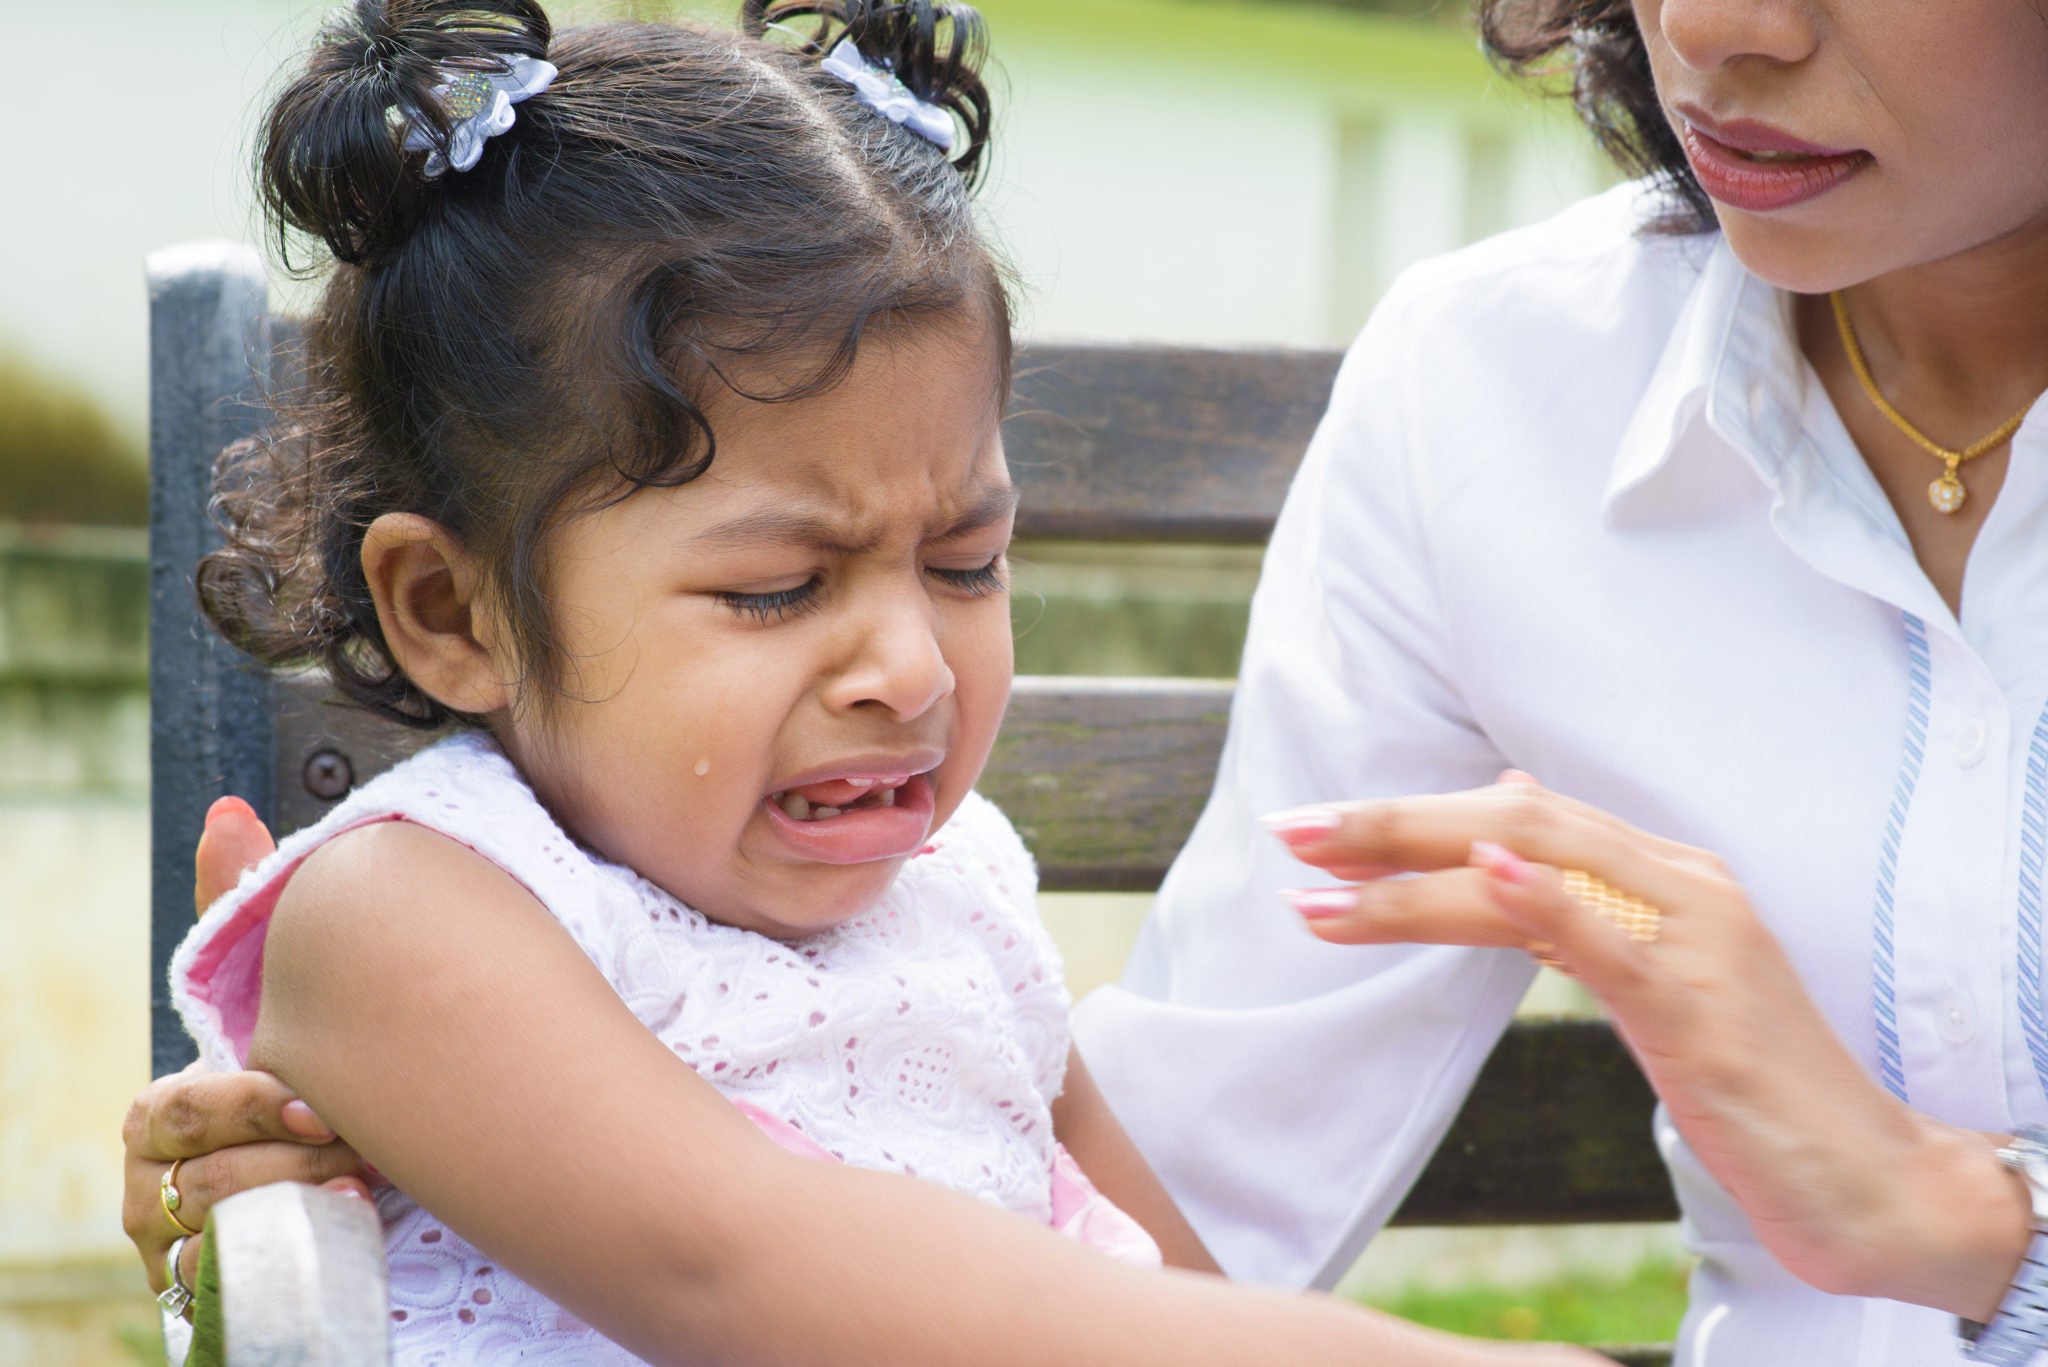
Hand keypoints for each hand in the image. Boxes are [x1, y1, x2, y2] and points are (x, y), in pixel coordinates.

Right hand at [124, 797, 371, 1305]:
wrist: (344, 1188)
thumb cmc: (309, 1085)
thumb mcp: (288, 1003)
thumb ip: (248, 910)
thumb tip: (225, 809)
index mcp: (170, 1112)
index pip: (179, 1106)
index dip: (244, 1105)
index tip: (317, 1102)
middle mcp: (158, 1182)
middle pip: (196, 1173)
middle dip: (280, 1153)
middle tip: (351, 1140)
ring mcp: (178, 1244)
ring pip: (219, 1227)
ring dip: (300, 1197)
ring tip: (366, 1181)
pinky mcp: (207, 1295)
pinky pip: (226, 1284)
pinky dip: (286, 1253)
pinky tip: (342, 1228)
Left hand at [1265, 776, 2029, 1320]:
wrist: (1865, 1174)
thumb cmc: (1750, 1080)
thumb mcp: (1658, 979)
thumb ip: (1579, 905)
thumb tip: (1495, 828)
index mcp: (1667, 872)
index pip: (1519, 817)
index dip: (1416, 818)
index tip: (1319, 831)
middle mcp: (1683, 883)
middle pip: (1514, 823)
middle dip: (1393, 826)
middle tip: (1291, 833)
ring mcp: (1697, 938)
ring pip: (1539, 866)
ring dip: (1418, 869)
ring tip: (1319, 884)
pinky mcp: (1702, 1006)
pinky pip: (1611, 935)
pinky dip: (1541, 896)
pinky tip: (1478, 870)